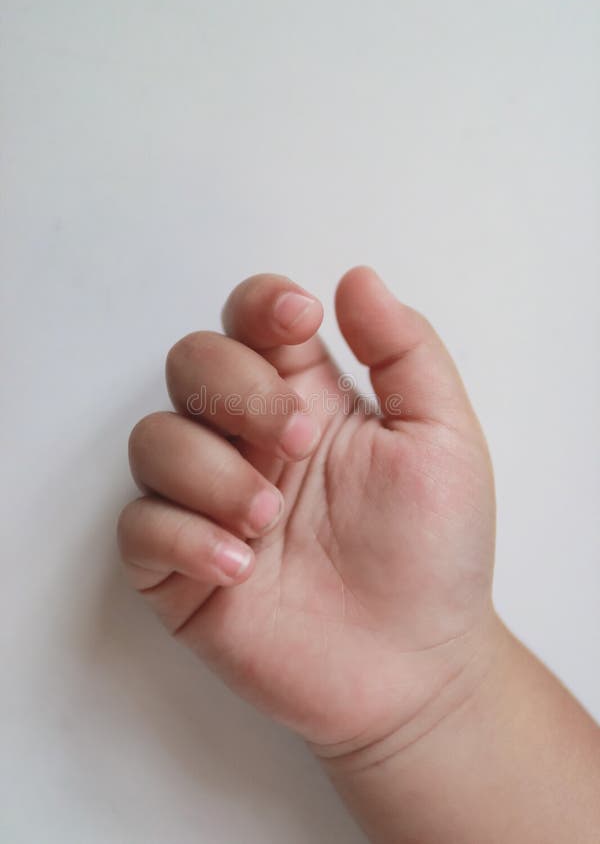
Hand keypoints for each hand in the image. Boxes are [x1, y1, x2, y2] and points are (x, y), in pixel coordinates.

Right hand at [118, 267, 495, 753]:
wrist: (415, 666)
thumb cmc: (433, 551)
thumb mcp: (443, 438)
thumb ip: (404, 351)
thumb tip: (355, 278)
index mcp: (307, 397)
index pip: (253, 319)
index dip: (260, 304)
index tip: (300, 320)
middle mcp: (249, 439)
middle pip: (192, 361)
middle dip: (237, 390)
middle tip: (299, 444)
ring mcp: (210, 500)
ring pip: (155, 439)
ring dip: (210, 472)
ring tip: (270, 520)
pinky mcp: (181, 566)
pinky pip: (139, 526)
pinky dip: (182, 537)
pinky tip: (241, 568)